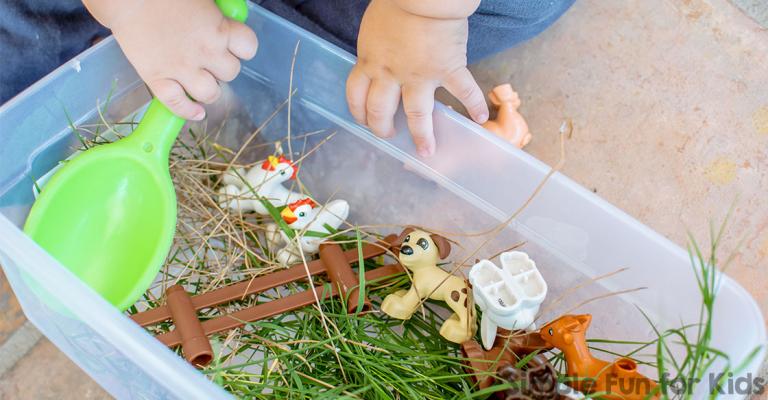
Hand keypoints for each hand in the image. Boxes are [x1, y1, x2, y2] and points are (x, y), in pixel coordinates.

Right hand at [85, 0, 257, 119]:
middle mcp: (206, 52)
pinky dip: (188, 111)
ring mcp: (182, 68)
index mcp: (219, 28)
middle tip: (210, 62)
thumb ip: (214, 13)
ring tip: (201, 83)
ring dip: (209, 91)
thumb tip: (219, 17)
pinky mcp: (158, 78)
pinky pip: (178, 104)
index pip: (248, 48)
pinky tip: (196, 112)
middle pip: (231, 73)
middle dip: (222, 69)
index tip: (232, 47)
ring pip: (210, 93)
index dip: (241, 49)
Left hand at [347, 0, 487, 156]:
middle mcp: (392, 75)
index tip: (364, 122)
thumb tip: (379, 58)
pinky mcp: (448, 69)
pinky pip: (463, 91)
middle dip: (383, 129)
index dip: (359, 113)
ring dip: (422, 135)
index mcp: (371, 61)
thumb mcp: (373, 28)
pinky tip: (479, 118)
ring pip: (417, 114)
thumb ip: (375, 49)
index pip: (356, 96)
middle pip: (380, 112)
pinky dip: (474, 104)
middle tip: (389, 136)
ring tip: (427, 150)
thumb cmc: (397, 1)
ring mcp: (421, 76)